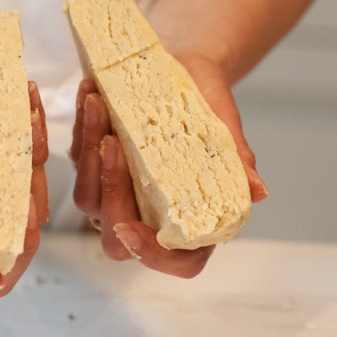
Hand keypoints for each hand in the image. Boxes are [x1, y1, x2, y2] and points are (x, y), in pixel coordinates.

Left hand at [69, 54, 266, 277]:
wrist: (191, 75)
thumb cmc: (212, 107)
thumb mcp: (227, 127)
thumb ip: (237, 160)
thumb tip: (257, 190)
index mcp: (187, 220)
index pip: (172, 260)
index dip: (150, 254)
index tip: (132, 229)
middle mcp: (148, 214)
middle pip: (115, 232)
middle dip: (110, 190)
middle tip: (114, 145)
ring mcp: (117, 191)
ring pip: (87, 195)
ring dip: (89, 151)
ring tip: (99, 108)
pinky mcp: (95, 164)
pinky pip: (78, 158)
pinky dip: (81, 126)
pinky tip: (90, 94)